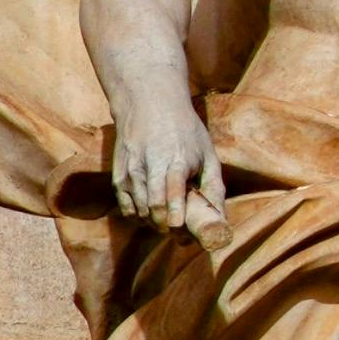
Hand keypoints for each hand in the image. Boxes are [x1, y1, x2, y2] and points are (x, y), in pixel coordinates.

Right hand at [110, 98, 226, 235]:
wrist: (148, 104)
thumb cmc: (186, 132)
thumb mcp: (207, 153)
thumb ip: (214, 186)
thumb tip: (220, 218)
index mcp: (176, 160)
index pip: (172, 190)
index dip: (174, 212)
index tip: (177, 227)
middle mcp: (150, 166)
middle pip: (153, 205)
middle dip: (165, 225)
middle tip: (178, 234)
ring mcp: (131, 171)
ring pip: (138, 209)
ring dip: (152, 223)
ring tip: (167, 225)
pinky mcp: (118, 175)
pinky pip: (125, 206)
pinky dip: (137, 216)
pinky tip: (149, 216)